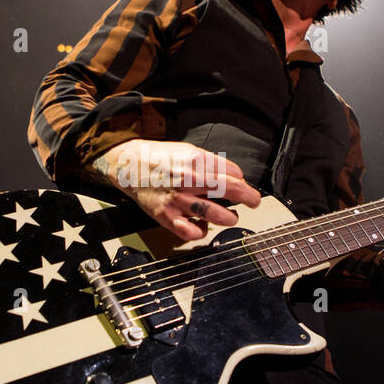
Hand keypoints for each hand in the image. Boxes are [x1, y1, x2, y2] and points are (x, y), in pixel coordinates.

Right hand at [96, 139, 261, 241]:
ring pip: (216, 215)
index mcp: (197, 161)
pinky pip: (191, 232)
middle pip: (232, 191)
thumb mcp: (188, 150)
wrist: (129, 165)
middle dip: (250, 198)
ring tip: (230, 217)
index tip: (242, 183)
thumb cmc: (160, 158)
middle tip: (253, 201)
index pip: (234, 173)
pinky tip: (202, 227)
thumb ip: (210, 163)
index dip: (242, 179)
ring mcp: (179, 200)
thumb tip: (232, 176)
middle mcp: (190, 181)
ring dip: (229, 218)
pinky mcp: (167, 216)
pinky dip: (201, 232)